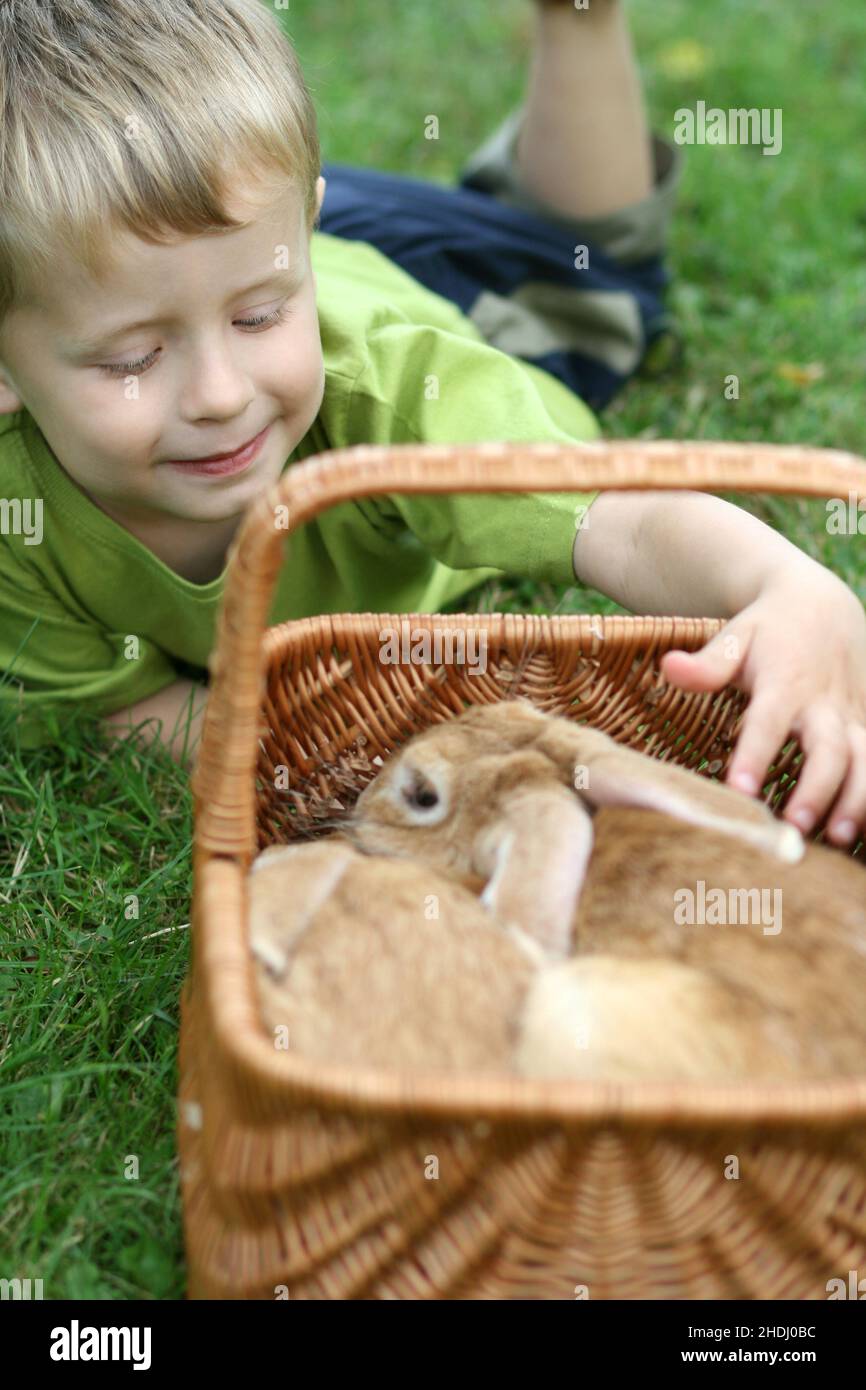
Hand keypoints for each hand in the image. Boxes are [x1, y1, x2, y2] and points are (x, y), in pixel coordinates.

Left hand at [657, 563, 865, 846]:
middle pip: (830, 749)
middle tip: (793, 825)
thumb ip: (707, 662)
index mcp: (786, 682)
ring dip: (857, 800)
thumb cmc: (768, 630)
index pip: (769, 722)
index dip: (755, 755)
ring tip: (838, 838)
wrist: (824, 606)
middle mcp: (825, 705)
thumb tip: (669, 667)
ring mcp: (852, 718)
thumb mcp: (736, 637)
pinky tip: (859, 833)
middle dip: (816, 790)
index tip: (739, 790)